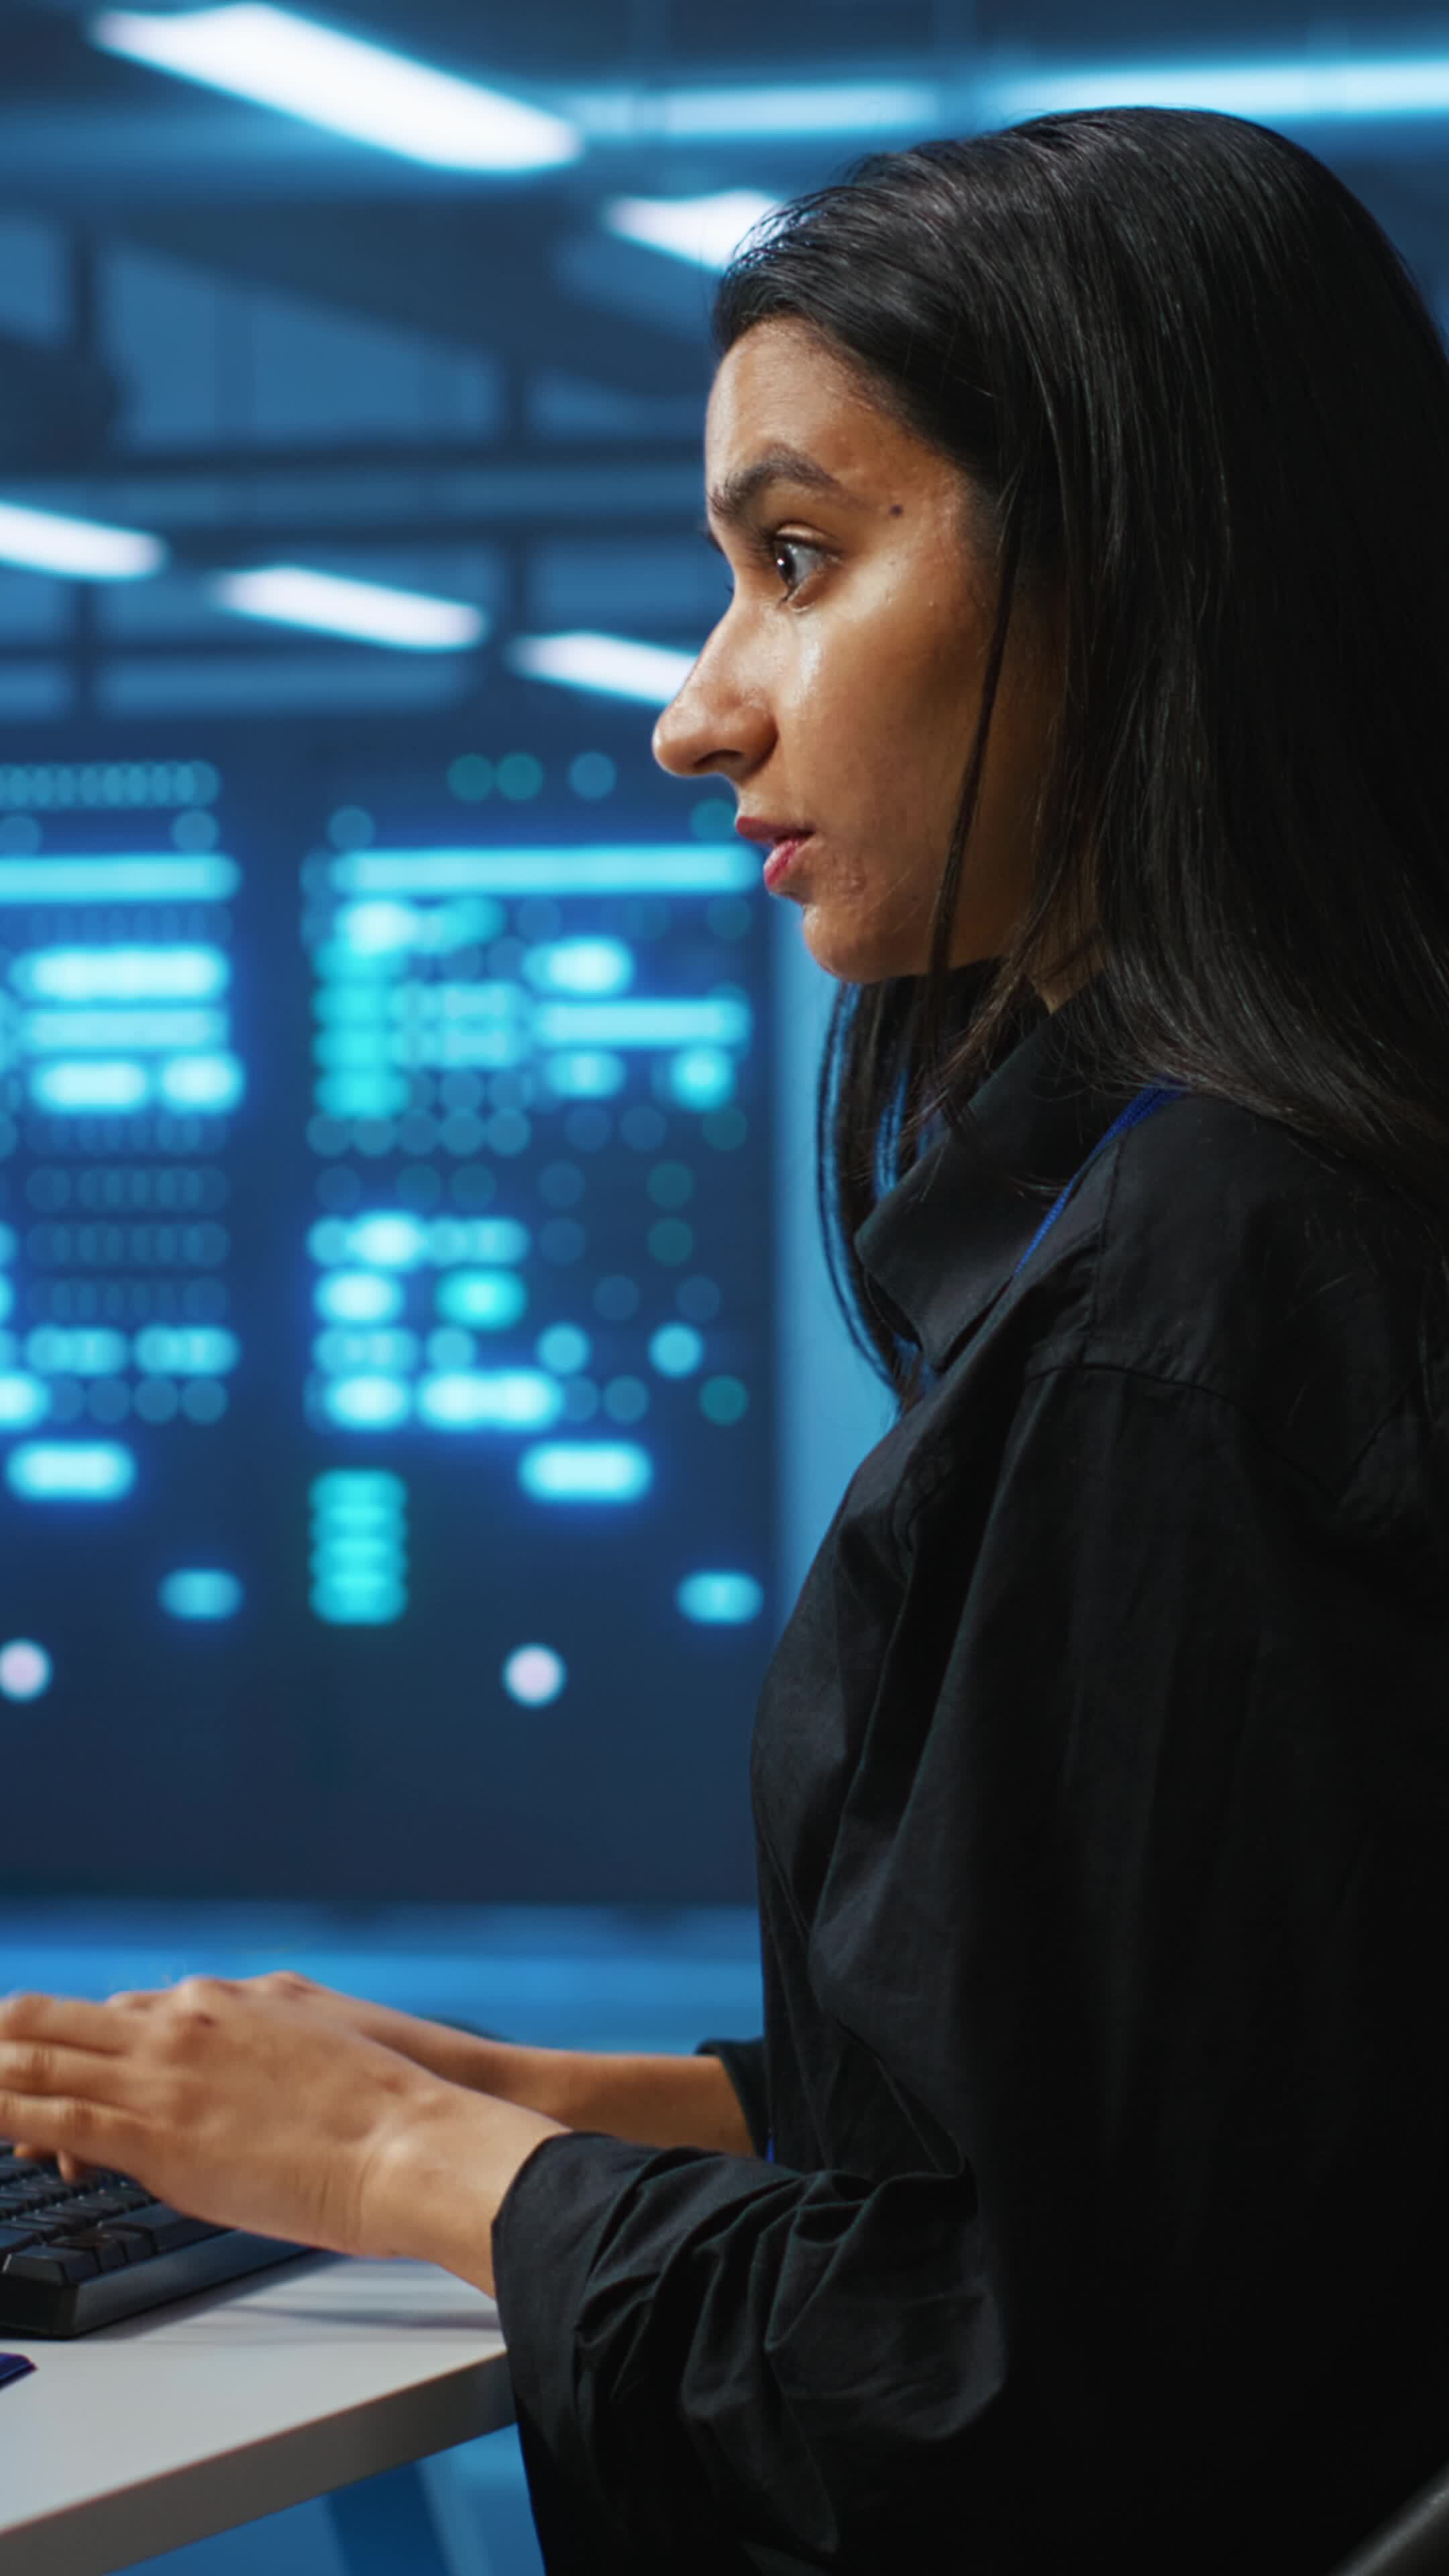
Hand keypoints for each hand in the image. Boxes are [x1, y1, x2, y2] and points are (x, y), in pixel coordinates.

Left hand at [0, 1977, 559, 2276]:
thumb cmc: (384, 2098)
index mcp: (222, 2001)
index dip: (72, 2041)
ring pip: (40, 2060)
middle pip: (60, 2021)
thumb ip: (261, 2036)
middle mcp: (182, 2022)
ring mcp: (165, 2075)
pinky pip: (54, 2116)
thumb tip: (240, 2049)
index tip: (41, 2056)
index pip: (119, 2014)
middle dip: (7, 2038)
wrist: (410, 2136)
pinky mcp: (156, 2136)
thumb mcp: (317, 2035)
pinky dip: (7, 2113)